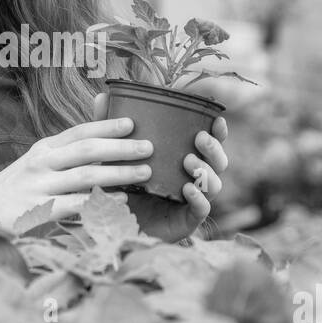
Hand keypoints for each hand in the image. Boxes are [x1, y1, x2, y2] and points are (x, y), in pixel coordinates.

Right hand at [0, 114, 156, 226]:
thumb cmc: (12, 193)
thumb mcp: (33, 166)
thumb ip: (63, 155)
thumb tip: (96, 142)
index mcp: (43, 149)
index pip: (79, 131)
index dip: (107, 125)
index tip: (133, 122)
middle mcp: (40, 162)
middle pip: (88, 150)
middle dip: (121, 147)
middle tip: (149, 147)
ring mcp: (39, 186)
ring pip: (87, 175)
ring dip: (119, 173)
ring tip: (144, 172)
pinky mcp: (39, 212)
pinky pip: (76, 205)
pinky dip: (102, 202)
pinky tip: (122, 202)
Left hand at [90, 92, 228, 243]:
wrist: (115, 227)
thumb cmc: (120, 186)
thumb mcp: (114, 155)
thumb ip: (110, 128)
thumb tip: (102, 95)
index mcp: (184, 159)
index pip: (209, 144)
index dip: (218, 132)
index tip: (217, 119)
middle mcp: (193, 178)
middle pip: (219, 162)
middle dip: (214, 148)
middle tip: (200, 138)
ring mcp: (193, 200)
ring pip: (214, 184)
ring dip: (205, 171)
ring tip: (189, 161)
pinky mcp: (187, 221)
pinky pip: (201, 209)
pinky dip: (197, 197)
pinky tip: (187, 189)